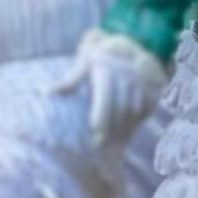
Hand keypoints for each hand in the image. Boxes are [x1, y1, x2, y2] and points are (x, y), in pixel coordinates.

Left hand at [64, 26, 167, 152]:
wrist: (130, 49)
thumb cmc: (100, 60)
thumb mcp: (84, 64)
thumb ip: (69, 81)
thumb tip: (44, 92)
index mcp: (107, 68)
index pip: (105, 98)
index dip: (102, 117)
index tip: (95, 134)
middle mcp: (127, 74)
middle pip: (120, 109)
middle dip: (111, 130)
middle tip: (100, 147)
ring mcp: (143, 82)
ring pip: (133, 112)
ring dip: (124, 131)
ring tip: (112, 148)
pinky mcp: (154, 89)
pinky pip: (145, 112)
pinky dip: (135, 126)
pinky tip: (125, 138)